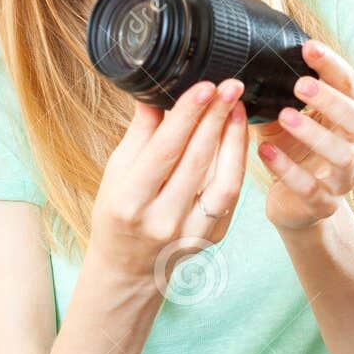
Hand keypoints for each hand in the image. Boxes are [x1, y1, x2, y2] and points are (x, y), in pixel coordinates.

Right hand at [89, 78, 248, 282]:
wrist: (128, 268)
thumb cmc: (117, 214)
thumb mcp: (116, 173)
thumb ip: (140, 134)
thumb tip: (158, 91)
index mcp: (130, 202)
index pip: (165, 150)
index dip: (188, 116)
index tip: (206, 86)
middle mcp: (162, 220)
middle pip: (197, 160)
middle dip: (216, 118)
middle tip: (231, 85)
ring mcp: (191, 233)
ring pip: (224, 179)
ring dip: (234, 138)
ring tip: (236, 106)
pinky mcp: (212, 237)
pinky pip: (230, 194)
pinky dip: (236, 161)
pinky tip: (237, 136)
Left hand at [256, 39, 353, 231]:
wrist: (294, 206)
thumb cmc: (292, 153)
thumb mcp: (286, 118)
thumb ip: (280, 94)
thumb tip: (256, 60)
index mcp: (350, 119)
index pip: (350, 85)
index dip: (331, 65)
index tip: (308, 48)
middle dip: (332, 100)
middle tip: (301, 84)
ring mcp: (343, 179)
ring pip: (341, 156)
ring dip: (313, 133)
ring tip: (284, 116)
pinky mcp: (323, 205)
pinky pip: (309, 187)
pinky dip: (286, 168)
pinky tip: (264, 151)